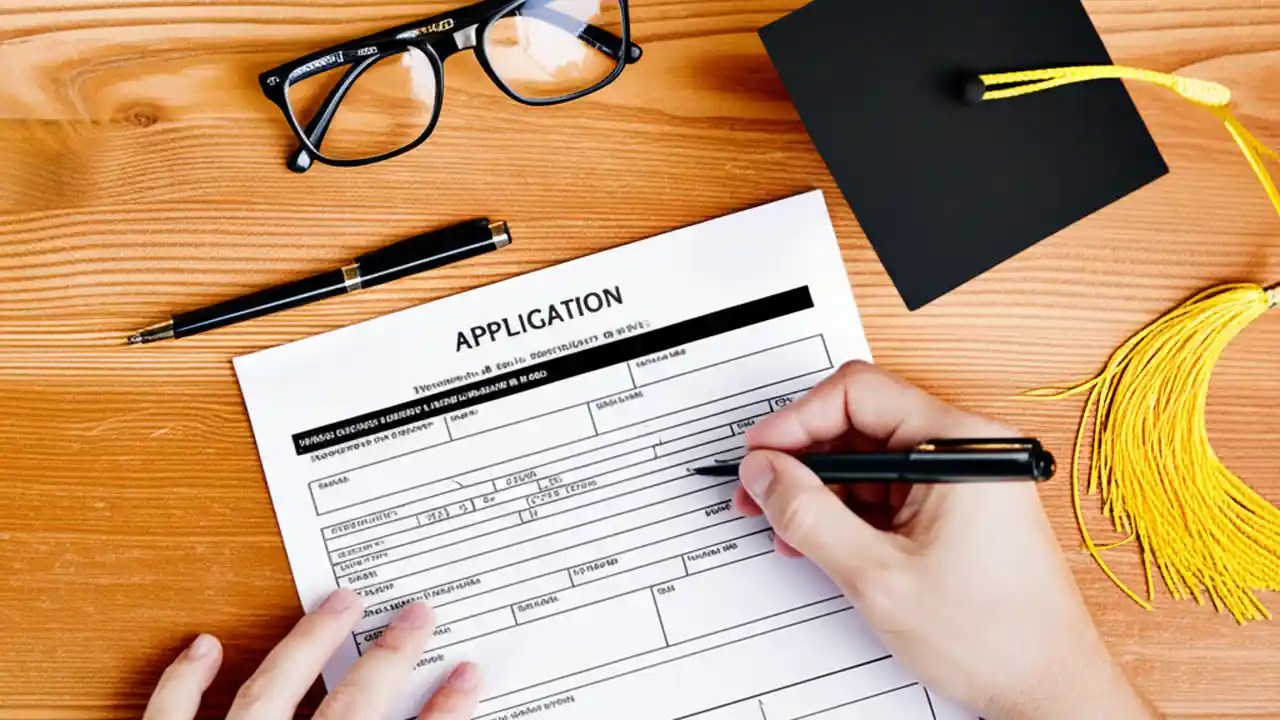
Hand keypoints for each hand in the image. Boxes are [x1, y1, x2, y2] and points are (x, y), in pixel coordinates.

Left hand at [143, 590, 479, 719]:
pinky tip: (204, 645)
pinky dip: (185, 682)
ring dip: (308, 643)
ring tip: (335, 603)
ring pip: (271, 692)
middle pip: (353, 707)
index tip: (468, 674)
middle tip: (417, 617)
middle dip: (390, 658)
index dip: (447, 708)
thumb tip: (434, 715)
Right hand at [735, 361, 1158, 719]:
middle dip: (802, 457)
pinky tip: (821, 539)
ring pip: (869, 458)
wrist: (1047, 689)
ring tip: (787, 528)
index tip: (760, 455)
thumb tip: (763, 471)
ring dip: (821, 488)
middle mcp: (967, 449)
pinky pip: (888, 487)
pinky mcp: (956, 505)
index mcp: (960, 445)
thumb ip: (808, 515)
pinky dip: (848, 509)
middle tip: (760, 492)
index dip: (796, 421)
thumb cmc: (993, 638)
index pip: (858, 394)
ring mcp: (963, 477)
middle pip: (861, 421)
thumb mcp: (877, 576)